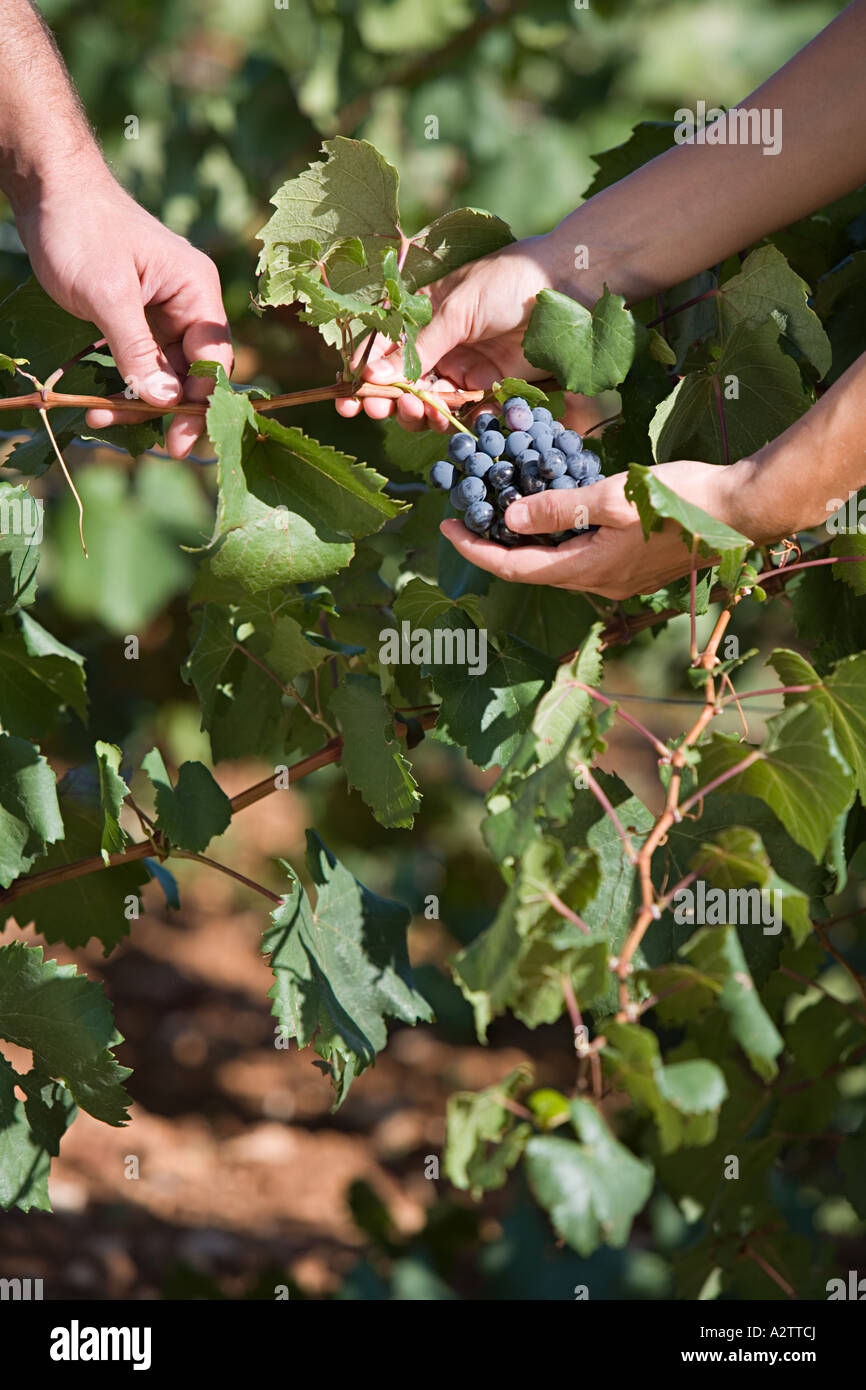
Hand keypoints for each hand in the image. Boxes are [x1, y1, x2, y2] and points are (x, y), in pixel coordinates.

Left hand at [15, 168, 232, 457]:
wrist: (47, 187)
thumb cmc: (81, 229)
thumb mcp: (107, 294)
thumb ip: (137, 350)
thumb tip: (164, 401)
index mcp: (197, 291)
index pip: (215, 360)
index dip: (202, 403)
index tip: (181, 438)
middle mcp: (187, 305)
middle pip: (192, 374)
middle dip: (169, 410)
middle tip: (157, 448)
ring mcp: (161, 314)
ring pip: (162, 375)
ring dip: (137, 403)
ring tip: (100, 420)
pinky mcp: (135, 320)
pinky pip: (138, 364)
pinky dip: (121, 386)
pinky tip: (97, 404)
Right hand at [336, 234, 604, 434]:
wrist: (565, 287)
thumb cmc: (508, 282)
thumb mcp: (457, 309)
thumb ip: (419, 346)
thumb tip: (374, 376)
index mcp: (421, 314)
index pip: (382, 347)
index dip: (364, 374)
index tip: (350, 399)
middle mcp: (438, 342)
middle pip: (402, 381)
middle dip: (391, 398)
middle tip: (384, 409)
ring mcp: (463, 365)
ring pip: (430, 400)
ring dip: (421, 412)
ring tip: (424, 415)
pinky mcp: (490, 384)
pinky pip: (467, 410)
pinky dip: (458, 420)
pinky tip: (452, 423)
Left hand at [441, 461, 749, 599]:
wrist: (744, 511)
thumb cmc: (682, 499)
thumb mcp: (611, 497)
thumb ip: (557, 509)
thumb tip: (508, 518)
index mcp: (588, 570)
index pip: (513, 567)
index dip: (474, 549)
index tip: (444, 526)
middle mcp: (599, 583)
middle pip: (530, 570)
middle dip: (492, 545)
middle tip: (465, 513)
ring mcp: (618, 578)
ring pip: (556, 563)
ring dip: (525, 541)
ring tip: (498, 509)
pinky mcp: (634, 566)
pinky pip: (582, 556)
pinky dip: (557, 537)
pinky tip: (552, 511)